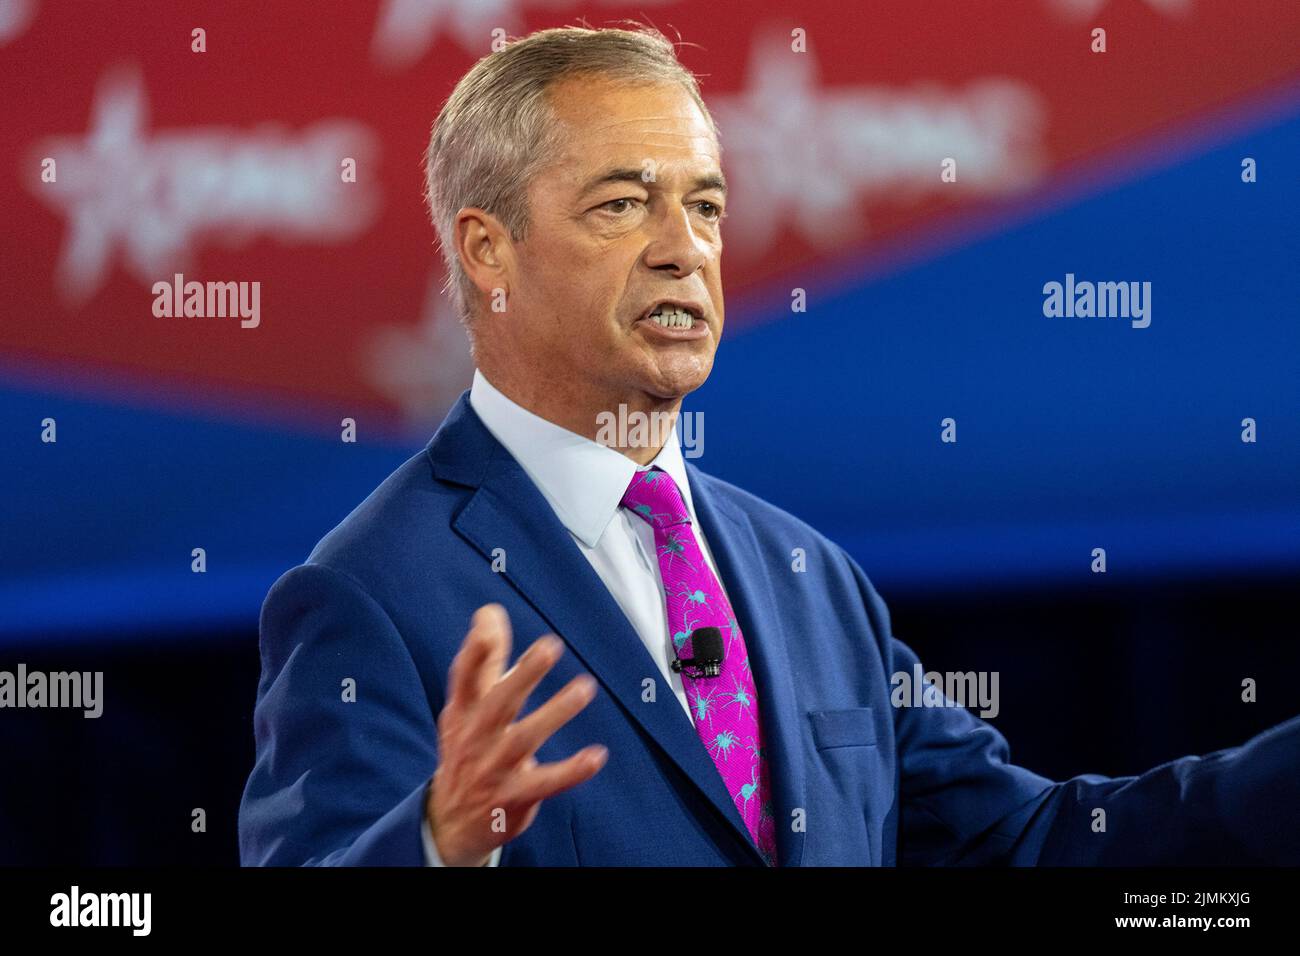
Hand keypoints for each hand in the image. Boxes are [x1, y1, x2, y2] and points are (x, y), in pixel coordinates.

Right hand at [426, 603, 606, 865]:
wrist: (451, 822)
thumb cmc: (467, 748)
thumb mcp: (466, 707)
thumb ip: (484, 661)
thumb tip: (490, 612)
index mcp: (463, 712)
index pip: (464, 678)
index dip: (475, 652)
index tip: (487, 623)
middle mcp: (476, 739)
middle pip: (498, 703)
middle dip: (522, 675)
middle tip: (550, 645)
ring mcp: (494, 770)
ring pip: (525, 739)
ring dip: (554, 713)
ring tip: (584, 688)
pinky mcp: (515, 797)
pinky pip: (547, 782)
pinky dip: (572, 770)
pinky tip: (597, 756)